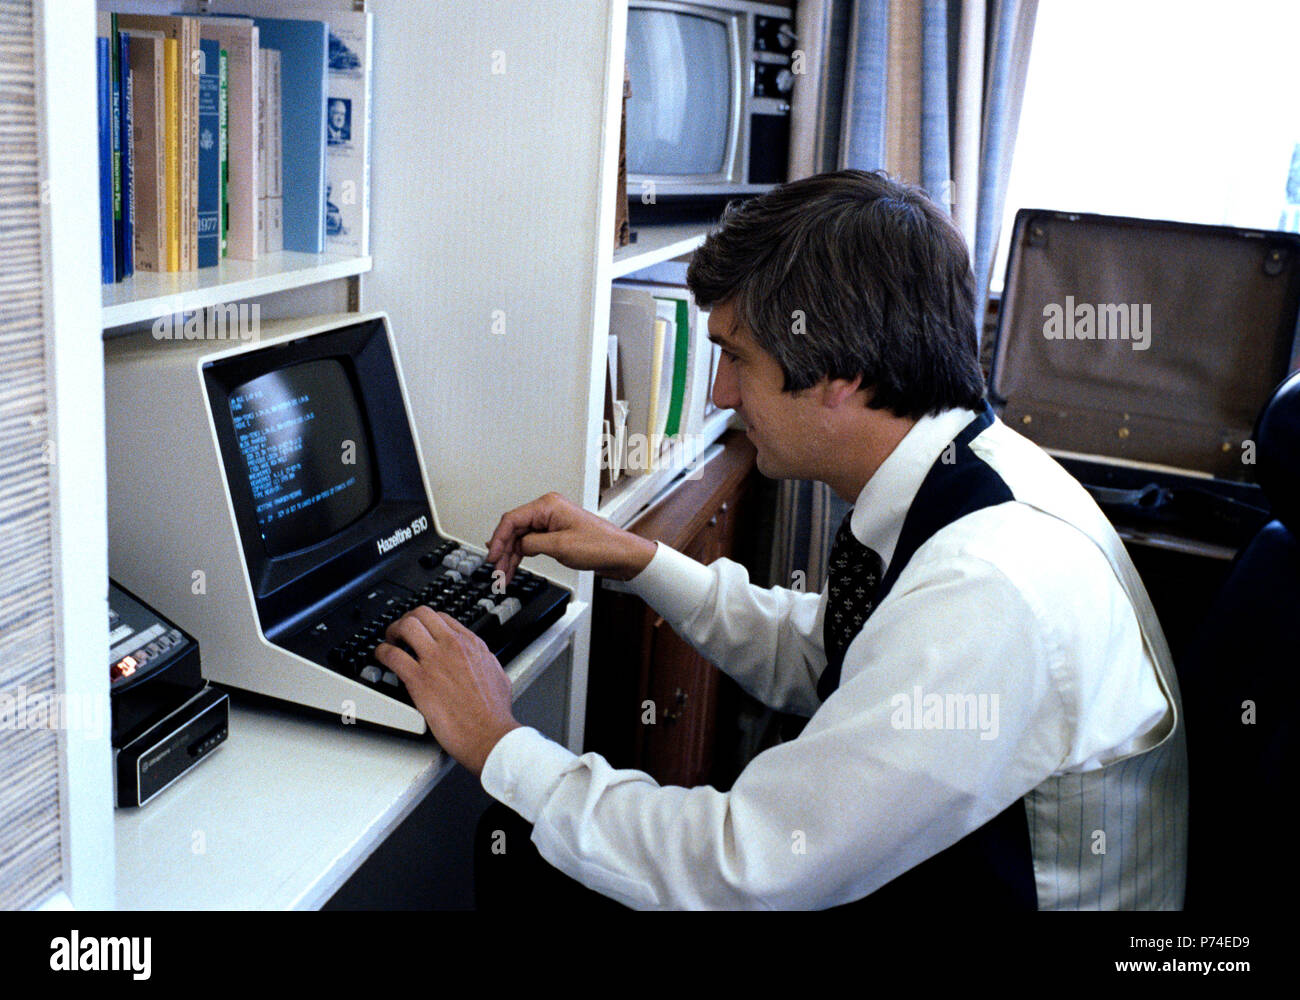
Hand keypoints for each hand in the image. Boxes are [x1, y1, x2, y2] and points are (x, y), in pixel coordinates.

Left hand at [375, 606, 518, 776]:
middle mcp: (452, 646)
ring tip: (390, 642)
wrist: (488, 733)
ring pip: (406, 626)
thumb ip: (486, 663)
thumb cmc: (494, 713)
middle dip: (407, 620)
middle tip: (401, 633)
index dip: (427, 623)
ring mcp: (434, 661)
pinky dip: (382, 653)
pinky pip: (392, 655)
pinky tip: (381, 658)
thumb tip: (484, 662)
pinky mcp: (418, 680)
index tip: (421, 632)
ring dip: (393, 632)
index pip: (443, 618)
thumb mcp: (498, 676)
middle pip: (422, 614)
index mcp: (472, 645)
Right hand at [485, 491, 656, 582]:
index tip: (492, 556)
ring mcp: (551, 522)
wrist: (620, 555)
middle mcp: (548, 510)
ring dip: (511, 556)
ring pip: (521, 538)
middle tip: (496, 569)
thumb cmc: (600, 546)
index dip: (498, 539)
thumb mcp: (560, 546)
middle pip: (514, 529)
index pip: (512, 519)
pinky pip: (531, 543)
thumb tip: (516, 546)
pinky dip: (522, 555)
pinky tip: (514, 566)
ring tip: (504, 573)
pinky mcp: (555, 533)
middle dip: (504, 550)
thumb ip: (532, 544)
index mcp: (548, 505)